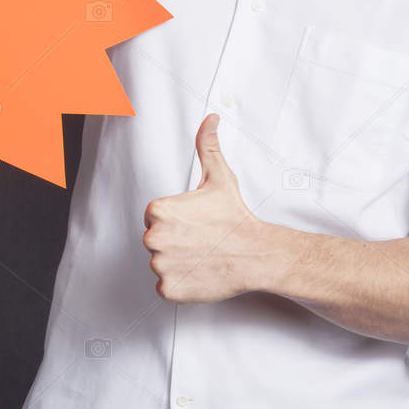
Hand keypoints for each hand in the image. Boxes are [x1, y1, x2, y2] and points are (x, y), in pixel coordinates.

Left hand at [143, 114, 275, 303]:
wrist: (254, 253)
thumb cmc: (235, 218)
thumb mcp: (219, 176)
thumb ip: (207, 145)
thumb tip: (210, 120)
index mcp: (159, 211)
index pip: (155, 217)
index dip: (176, 219)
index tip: (194, 222)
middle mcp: (154, 238)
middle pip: (155, 239)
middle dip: (175, 240)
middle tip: (199, 239)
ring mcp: (161, 266)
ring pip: (160, 263)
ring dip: (177, 261)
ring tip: (201, 255)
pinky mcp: (169, 288)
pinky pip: (166, 286)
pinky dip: (180, 282)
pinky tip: (198, 271)